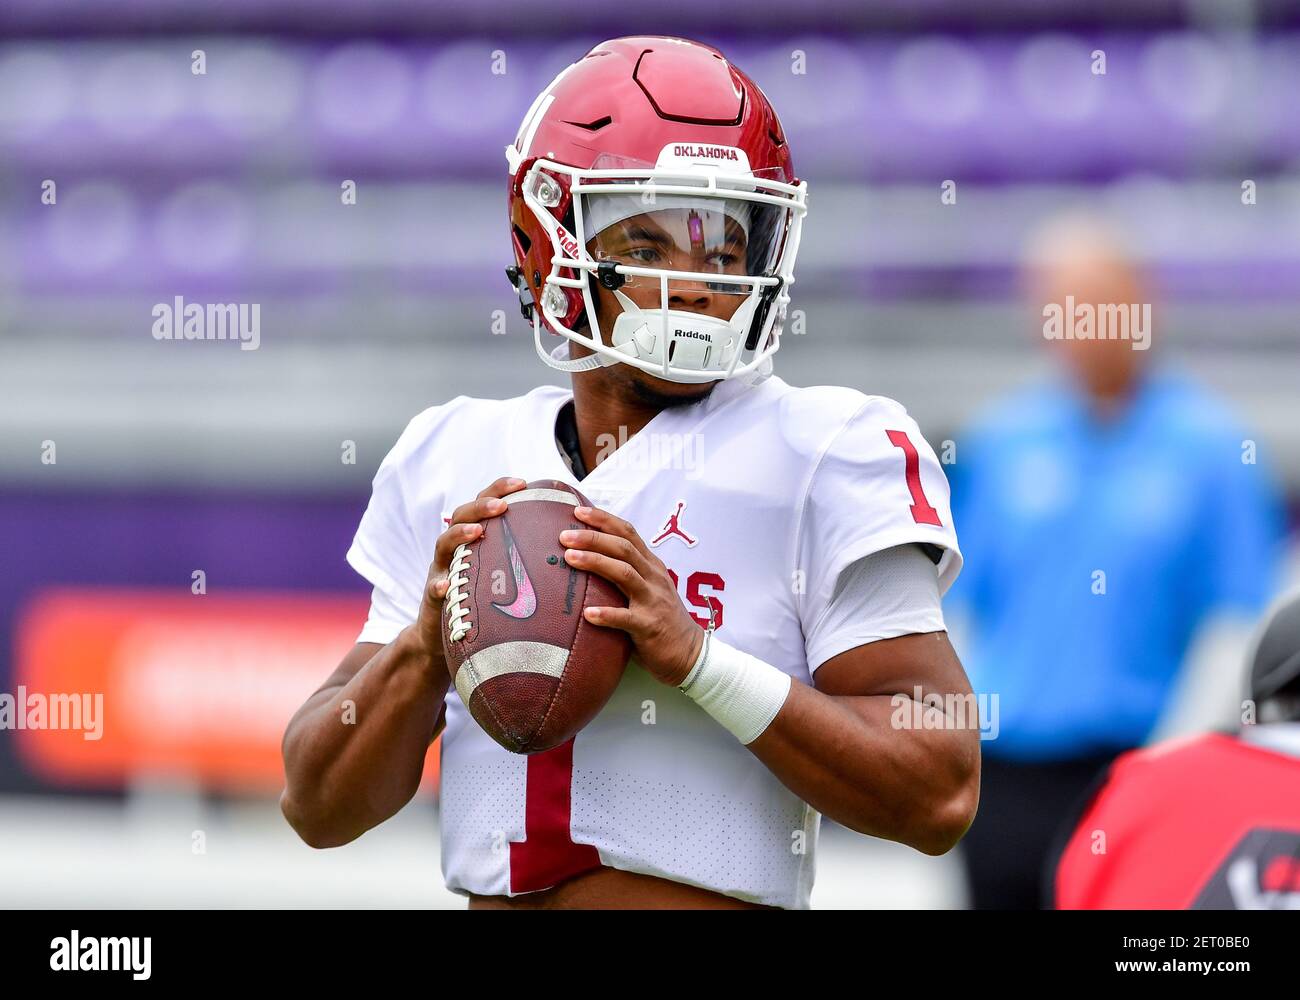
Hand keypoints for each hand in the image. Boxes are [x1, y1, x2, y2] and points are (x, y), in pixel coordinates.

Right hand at [409, 476, 528, 667]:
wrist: (445, 632)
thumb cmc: (483, 599)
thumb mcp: (502, 573)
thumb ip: (523, 556)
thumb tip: (569, 545)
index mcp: (473, 537)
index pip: (484, 504)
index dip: (500, 489)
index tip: (523, 482)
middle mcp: (455, 548)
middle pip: (462, 515)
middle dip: (481, 506)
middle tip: (502, 505)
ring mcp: (442, 569)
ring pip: (444, 544)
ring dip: (459, 534)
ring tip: (477, 531)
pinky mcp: (434, 596)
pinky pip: (434, 589)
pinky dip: (439, 585)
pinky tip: (446, 586)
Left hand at [559, 505, 705, 686]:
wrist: (689, 652)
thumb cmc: (661, 619)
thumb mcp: (648, 588)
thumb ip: (626, 572)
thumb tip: (588, 558)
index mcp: (651, 565)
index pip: (628, 533)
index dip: (603, 519)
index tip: (577, 511)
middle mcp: (653, 577)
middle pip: (623, 548)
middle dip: (593, 538)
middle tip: (564, 535)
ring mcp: (652, 601)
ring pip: (624, 574)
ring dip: (596, 563)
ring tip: (570, 558)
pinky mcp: (649, 626)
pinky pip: (626, 618)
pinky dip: (607, 614)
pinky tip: (587, 614)